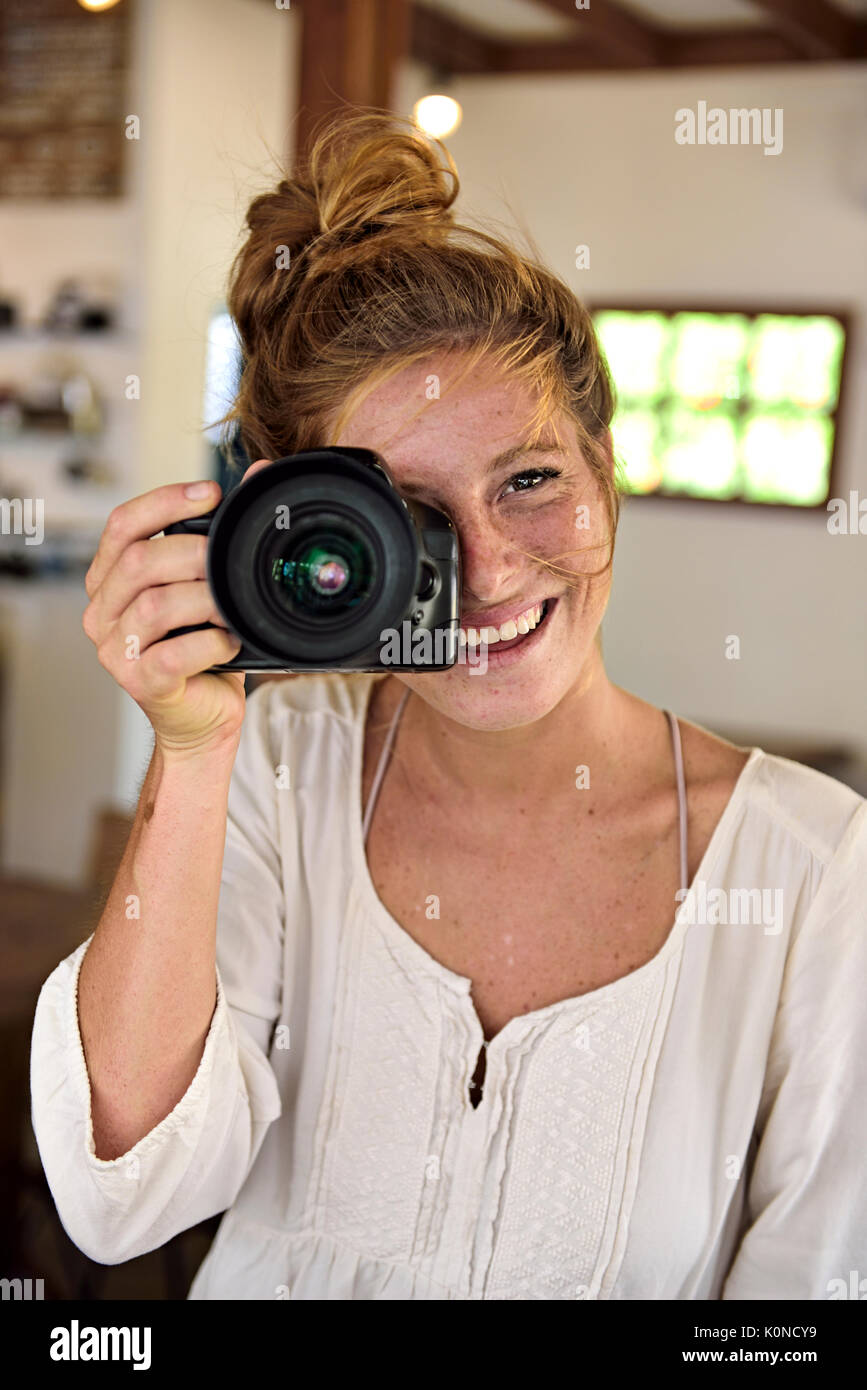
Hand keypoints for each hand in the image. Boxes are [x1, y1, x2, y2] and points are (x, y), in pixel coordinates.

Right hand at [82, 462, 271, 759]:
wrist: (203, 719)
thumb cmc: (204, 651)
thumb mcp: (210, 587)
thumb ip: (224, 535)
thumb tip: (258, 474)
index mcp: (109, 580)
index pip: (122, 525)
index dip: (164, 502)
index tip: (211, 493)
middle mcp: (101, 612)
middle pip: (139, 562)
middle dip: (193, 552)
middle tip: (231, 559)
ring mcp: (115, 650)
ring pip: (155, 606)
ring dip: (205, 599)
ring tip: (232, 605)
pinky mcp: (140, 682)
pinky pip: (173, 654)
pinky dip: (210, 644)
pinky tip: (229, 642)